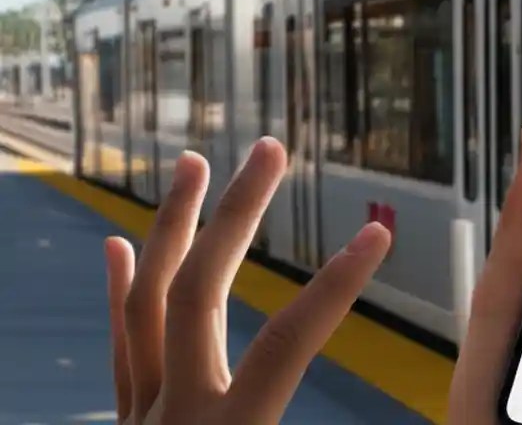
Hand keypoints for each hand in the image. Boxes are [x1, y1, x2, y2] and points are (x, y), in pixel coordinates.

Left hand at [103, 138, 391, 423]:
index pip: (286, 343)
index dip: (336, 285)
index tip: (378, 233)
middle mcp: (176, 416)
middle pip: (197, 294)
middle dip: (236, 214)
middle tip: (268, 148)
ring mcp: (141, 419)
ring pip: (145, 307)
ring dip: (172, 228)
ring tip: (193, 164)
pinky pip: (120, 347)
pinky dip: (122, 291)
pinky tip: (118, 246)